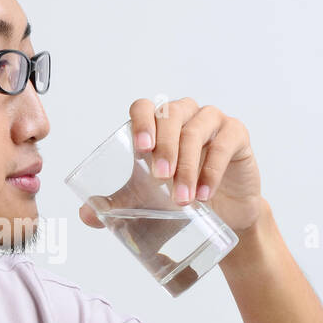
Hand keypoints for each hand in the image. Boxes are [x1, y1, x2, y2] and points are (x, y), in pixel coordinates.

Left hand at [77, 98, 262, 233]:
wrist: (225, 211)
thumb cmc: (182, 194)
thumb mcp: (147, 199)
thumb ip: (118, 203)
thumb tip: (85, 215)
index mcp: (158, 123)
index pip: (144, 107)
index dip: (141, 122)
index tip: (141, 151)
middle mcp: (184, 115)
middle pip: (170, 115)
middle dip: (164, 147)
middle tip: (160, 179)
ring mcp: (212, 121)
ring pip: (196, 130)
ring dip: (187, 166)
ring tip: (183, 198)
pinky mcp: (236, 134)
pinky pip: (225, 144)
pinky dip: (213, 170)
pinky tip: (205, 194)